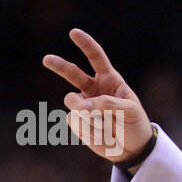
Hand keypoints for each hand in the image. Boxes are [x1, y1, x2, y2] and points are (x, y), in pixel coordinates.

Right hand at [42, 28, 152, 162]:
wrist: (132, 148)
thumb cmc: (135, 124)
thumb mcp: (130, 111)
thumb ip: (109, 104)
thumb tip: (84, 105)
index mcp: (110, 80)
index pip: (96, 58)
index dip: (85, 44)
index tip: (73, 32)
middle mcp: (93, 89)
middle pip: (72, 73)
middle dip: (59, 65)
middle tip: (46, 59)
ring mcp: (84, 105)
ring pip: (73, 102)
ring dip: (87, 113)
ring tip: (105, 125)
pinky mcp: (78, 121)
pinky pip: (75, 121)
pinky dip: (88, 129)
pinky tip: (101, 134)